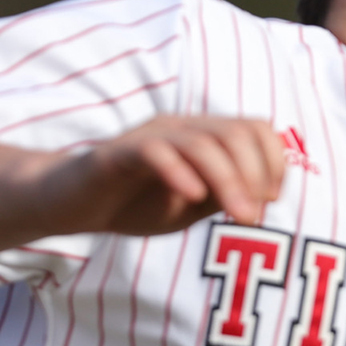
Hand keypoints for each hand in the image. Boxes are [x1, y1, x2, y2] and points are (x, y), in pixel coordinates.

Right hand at [34, 116, 288, 235]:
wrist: (71, 207)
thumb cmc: (133, 204)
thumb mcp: (190, 207)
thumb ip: (224, 195)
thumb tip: (265, 196)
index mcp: (202, 136)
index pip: (254, 128)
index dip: (273, 162)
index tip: (270, 202)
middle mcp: (180, 128)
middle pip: (235, 132)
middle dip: (255, 174)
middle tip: (253, 217)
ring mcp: (149, 136)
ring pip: (202, 143)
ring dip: (228, 180)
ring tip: (237, 215)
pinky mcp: (118, 153)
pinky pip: (154, 152)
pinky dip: (179, 172)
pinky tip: (191, 197)